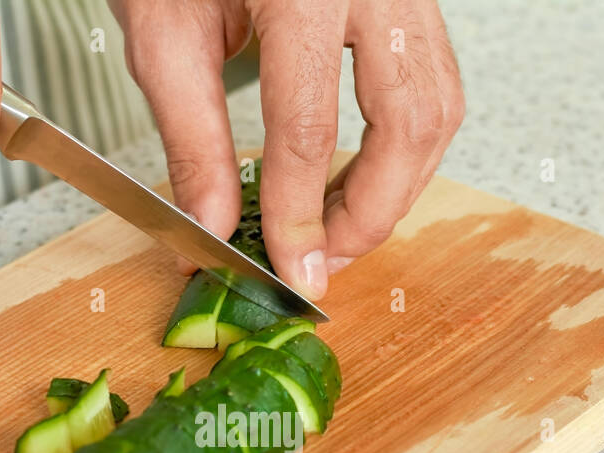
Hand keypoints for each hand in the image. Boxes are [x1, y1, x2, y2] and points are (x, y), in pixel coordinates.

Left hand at [110, 0, 464, 299]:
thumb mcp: (164, 32)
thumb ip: (191, 136)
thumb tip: (211, 225)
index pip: (309, 125)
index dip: (298, 213)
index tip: (289, 269)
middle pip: (408, 123)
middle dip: (370, 212)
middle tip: (324, 260)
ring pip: (439, 108)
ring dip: (398, 187)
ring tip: (337, 227)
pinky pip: (434, 84)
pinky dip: (404, 147)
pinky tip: (358, 176)